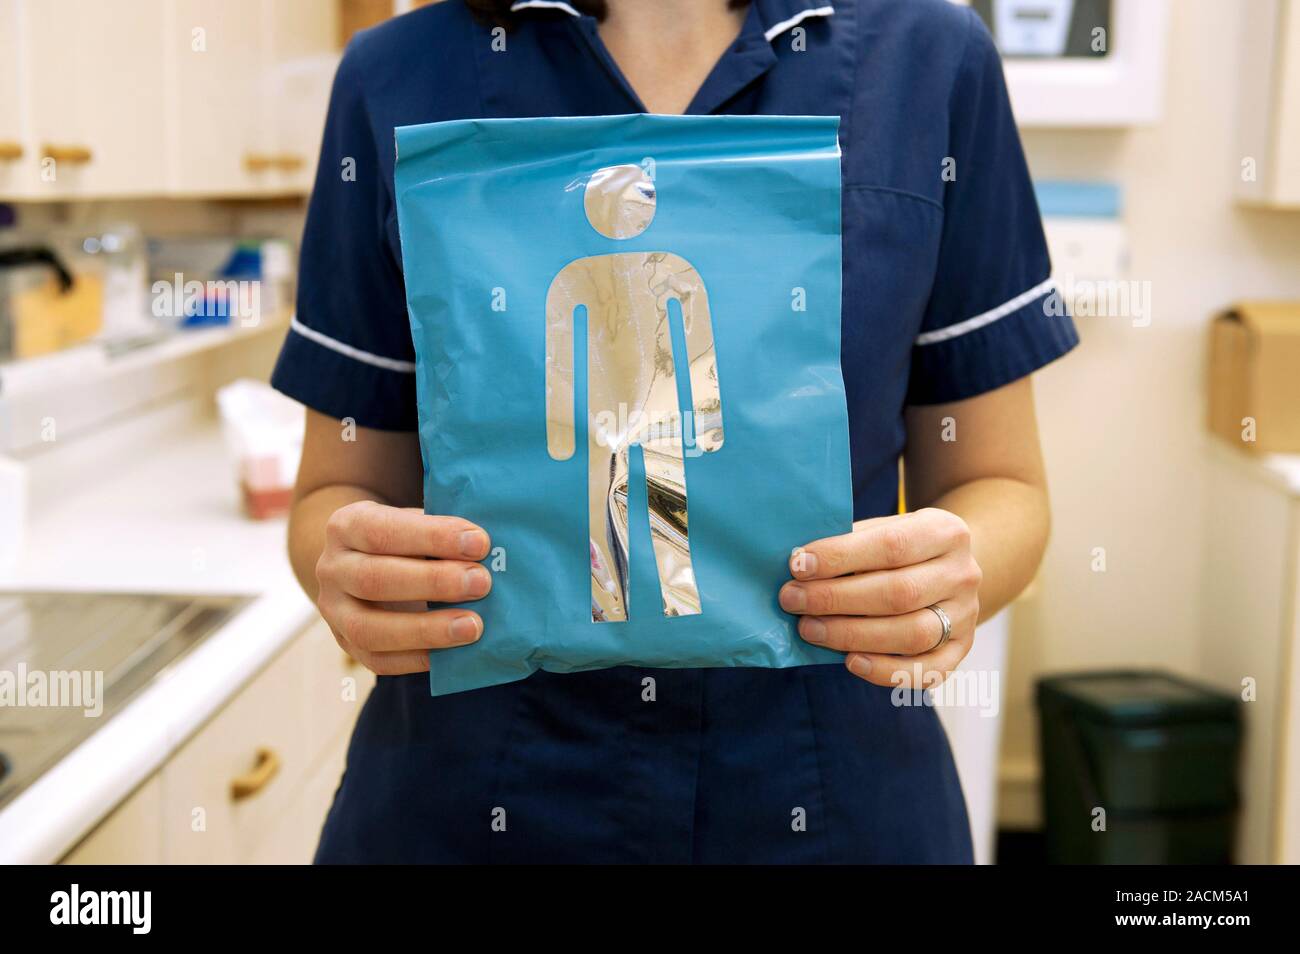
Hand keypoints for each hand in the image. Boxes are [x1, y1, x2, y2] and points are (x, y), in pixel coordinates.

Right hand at [314, 501, 491, 674]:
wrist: (364, 561)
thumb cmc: (405, 537)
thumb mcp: (415, 519)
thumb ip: (442, 530)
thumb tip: (487, 548)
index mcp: (347, 526)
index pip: (383, 530)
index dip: (432, 537)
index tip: (479, 542)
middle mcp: (332, 569)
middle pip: (374, 579)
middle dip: (434, 582)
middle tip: (482, 583)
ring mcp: (334, 612)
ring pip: (369, 628)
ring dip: (427, 630)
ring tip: (474, 626)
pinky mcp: (348, 646)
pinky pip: (379, 661)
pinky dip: (419, 658)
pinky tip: (455, 653)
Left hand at [780, 508, 980, 688]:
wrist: (948, 566)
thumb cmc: (900, 547)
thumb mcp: (882, 529)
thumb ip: (850, 544)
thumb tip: (800, 565)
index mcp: (946, 532)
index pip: (892, 545)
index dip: (841, 557)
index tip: (798, 566)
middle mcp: (963, 574)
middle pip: (899, 593)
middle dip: (837, 599)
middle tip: (793, 601)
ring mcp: (966, 615)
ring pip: (912, 634)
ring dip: (852, 635)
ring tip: (809, 629)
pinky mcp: (961, 650)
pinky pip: (926, 671)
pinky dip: (885, 670)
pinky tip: (849, 661)